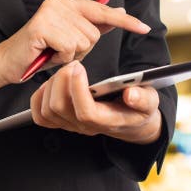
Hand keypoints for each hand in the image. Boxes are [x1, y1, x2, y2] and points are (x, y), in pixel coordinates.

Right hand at [0, 0, 149, 87]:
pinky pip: (70, 48)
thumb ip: (95, 25)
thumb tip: (120, 12)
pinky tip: (48, 54)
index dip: (126, 22)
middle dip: (82, 48)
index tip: (145, 28)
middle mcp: (61, 2)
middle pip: (96, 33)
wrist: (10, 62)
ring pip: (85, 42)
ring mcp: (51, 12)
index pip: (105, 11)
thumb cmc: (43, 51)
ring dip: (71, 55)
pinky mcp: (43, 26)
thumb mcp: (74, 37)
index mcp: (69, 1)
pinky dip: (61, 58)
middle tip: (61, 49)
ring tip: (54, 51)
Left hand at [30, 61, 161, 144]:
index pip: (86, 112)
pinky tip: (52, 84)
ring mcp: (73, 126)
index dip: (78, 90)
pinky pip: (41, 116)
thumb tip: (131, 94)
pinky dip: (40, 97)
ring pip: (48, 110)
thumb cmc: (140, 108)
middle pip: (61, 109)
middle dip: (61, 82)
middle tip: (73, 64)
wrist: (131, 122)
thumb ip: (144, 98)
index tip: (79, 67)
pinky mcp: (63, 122)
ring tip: (66, 71)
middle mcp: (87, 127)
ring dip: (51, 86)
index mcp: (109, 121)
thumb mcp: (151, 101)